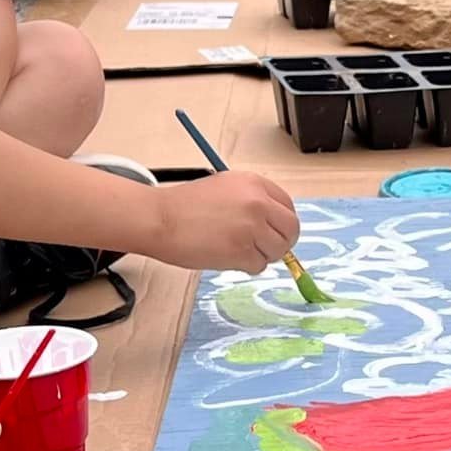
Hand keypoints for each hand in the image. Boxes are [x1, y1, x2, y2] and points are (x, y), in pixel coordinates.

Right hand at [155, 171, 300, 271]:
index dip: (282, 223)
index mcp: (255, 183)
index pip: (288, 206)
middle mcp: (258, 203)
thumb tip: (273, 224)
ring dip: (260, 255)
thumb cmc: (185, 206)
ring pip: (277, 251)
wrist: (160, 219)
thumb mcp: (225, 188)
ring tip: (235, 249)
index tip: (274, 232)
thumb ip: (252, 201)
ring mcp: (252, 227)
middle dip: (280, 242)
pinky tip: (226, 256)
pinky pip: (258, 266)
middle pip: (290, 230)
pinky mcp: (242, 251)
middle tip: (262, 248)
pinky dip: (245, 266)